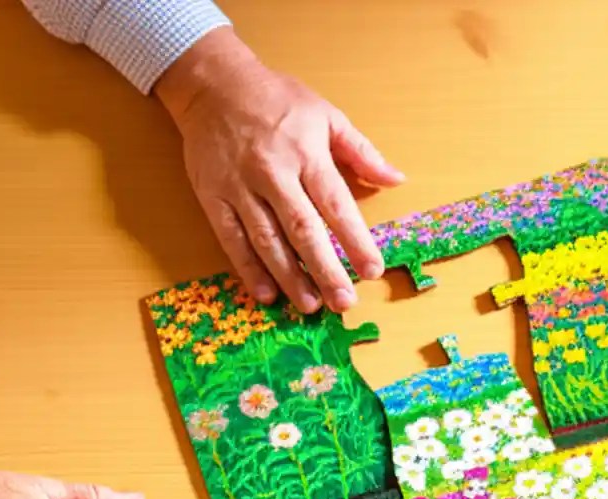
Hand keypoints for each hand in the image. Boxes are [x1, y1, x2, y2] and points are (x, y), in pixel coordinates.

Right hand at [156, 30, 403, 314]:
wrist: (213, 84)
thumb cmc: (277, 100)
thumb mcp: (326, 115)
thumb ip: (362, 152)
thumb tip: (396, 179)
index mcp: (306, 154)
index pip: (335, 205)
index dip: (355, 240)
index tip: (372, 269)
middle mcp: (273, 173)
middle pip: (303, 230)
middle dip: (325, 269)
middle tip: (344, 302)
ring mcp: (239, 187)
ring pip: (267, 240)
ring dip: (289, 277)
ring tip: (310, 305)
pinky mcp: (212, 197)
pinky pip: (231, 239)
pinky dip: (248, 269)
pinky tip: (266, 293)